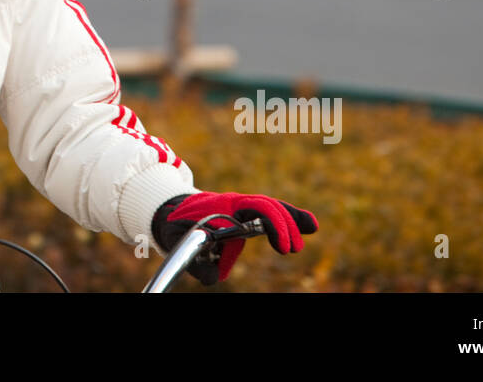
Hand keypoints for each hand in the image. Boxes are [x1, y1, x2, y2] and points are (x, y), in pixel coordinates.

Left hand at [153, 191, 317, 285]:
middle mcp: (234, 203)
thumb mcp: (179, 244)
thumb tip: (213, 279)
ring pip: (270, 205)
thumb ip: (196, 264)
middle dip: (283, 224)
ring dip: (290, 217)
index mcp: (221, 207)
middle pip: (265, 205)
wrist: (170, 209)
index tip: (282, 246)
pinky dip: (288, 216)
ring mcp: (240, 205)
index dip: (271, 225)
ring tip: (312, 228)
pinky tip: (308, 224)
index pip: (252, 211)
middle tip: (293, 249)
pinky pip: (269, 211)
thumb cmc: (177, 227)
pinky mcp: (245, 212)